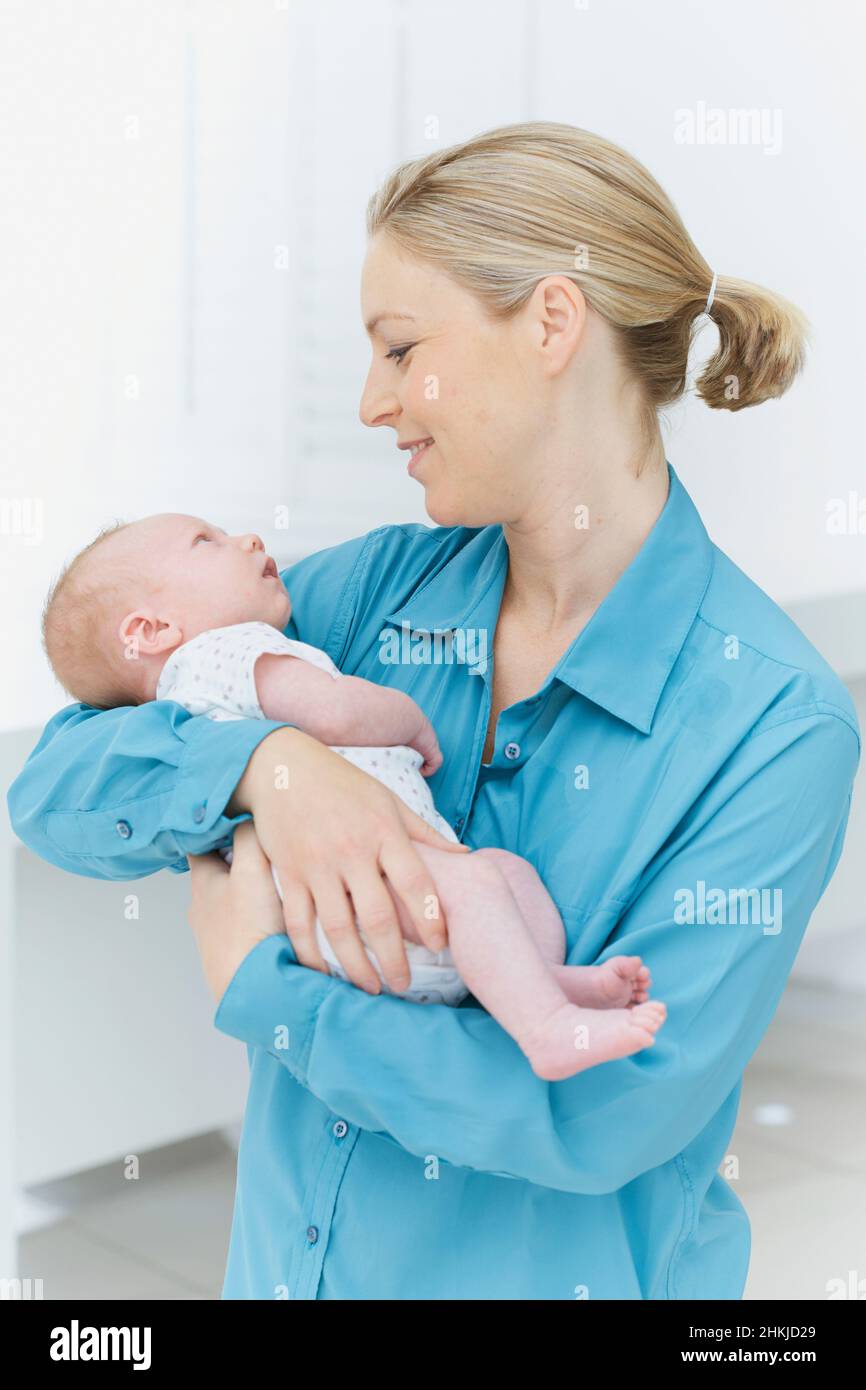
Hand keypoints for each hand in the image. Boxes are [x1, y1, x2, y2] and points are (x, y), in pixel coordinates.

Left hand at [187, 822, 285, 1005]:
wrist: (257, 991)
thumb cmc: (249, 931)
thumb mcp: (252, 869)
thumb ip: (250, 835)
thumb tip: (251, 815)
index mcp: (202, 881)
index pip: (200, 841)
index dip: (215, 824)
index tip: (233, 812)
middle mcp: (203, 908)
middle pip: (218, 871)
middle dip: (238, 857)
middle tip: (265, 845)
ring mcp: (217, 935)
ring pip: (232, 900)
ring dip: (251, 890)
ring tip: (279, 880)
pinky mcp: (236, 955)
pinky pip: (246, 925)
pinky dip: (258, 916)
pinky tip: (280, 916)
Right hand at [229, 727, 469, 994]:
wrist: (282, 768)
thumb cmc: (342, 784)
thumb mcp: (390, 801)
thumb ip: (425, 834)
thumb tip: (465, 856)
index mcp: (385, 832)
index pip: (416, 885)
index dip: (431, 920)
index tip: (440, 946)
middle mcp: (353, 851)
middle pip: (379, 918)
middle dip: (394, 959)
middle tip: (404, 987)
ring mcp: (318, 865)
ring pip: (339, 929)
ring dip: (356, 966)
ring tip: (371, 989)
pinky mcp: (289, 874)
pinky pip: (300, 923)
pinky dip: (311, 954)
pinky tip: (324, 973)